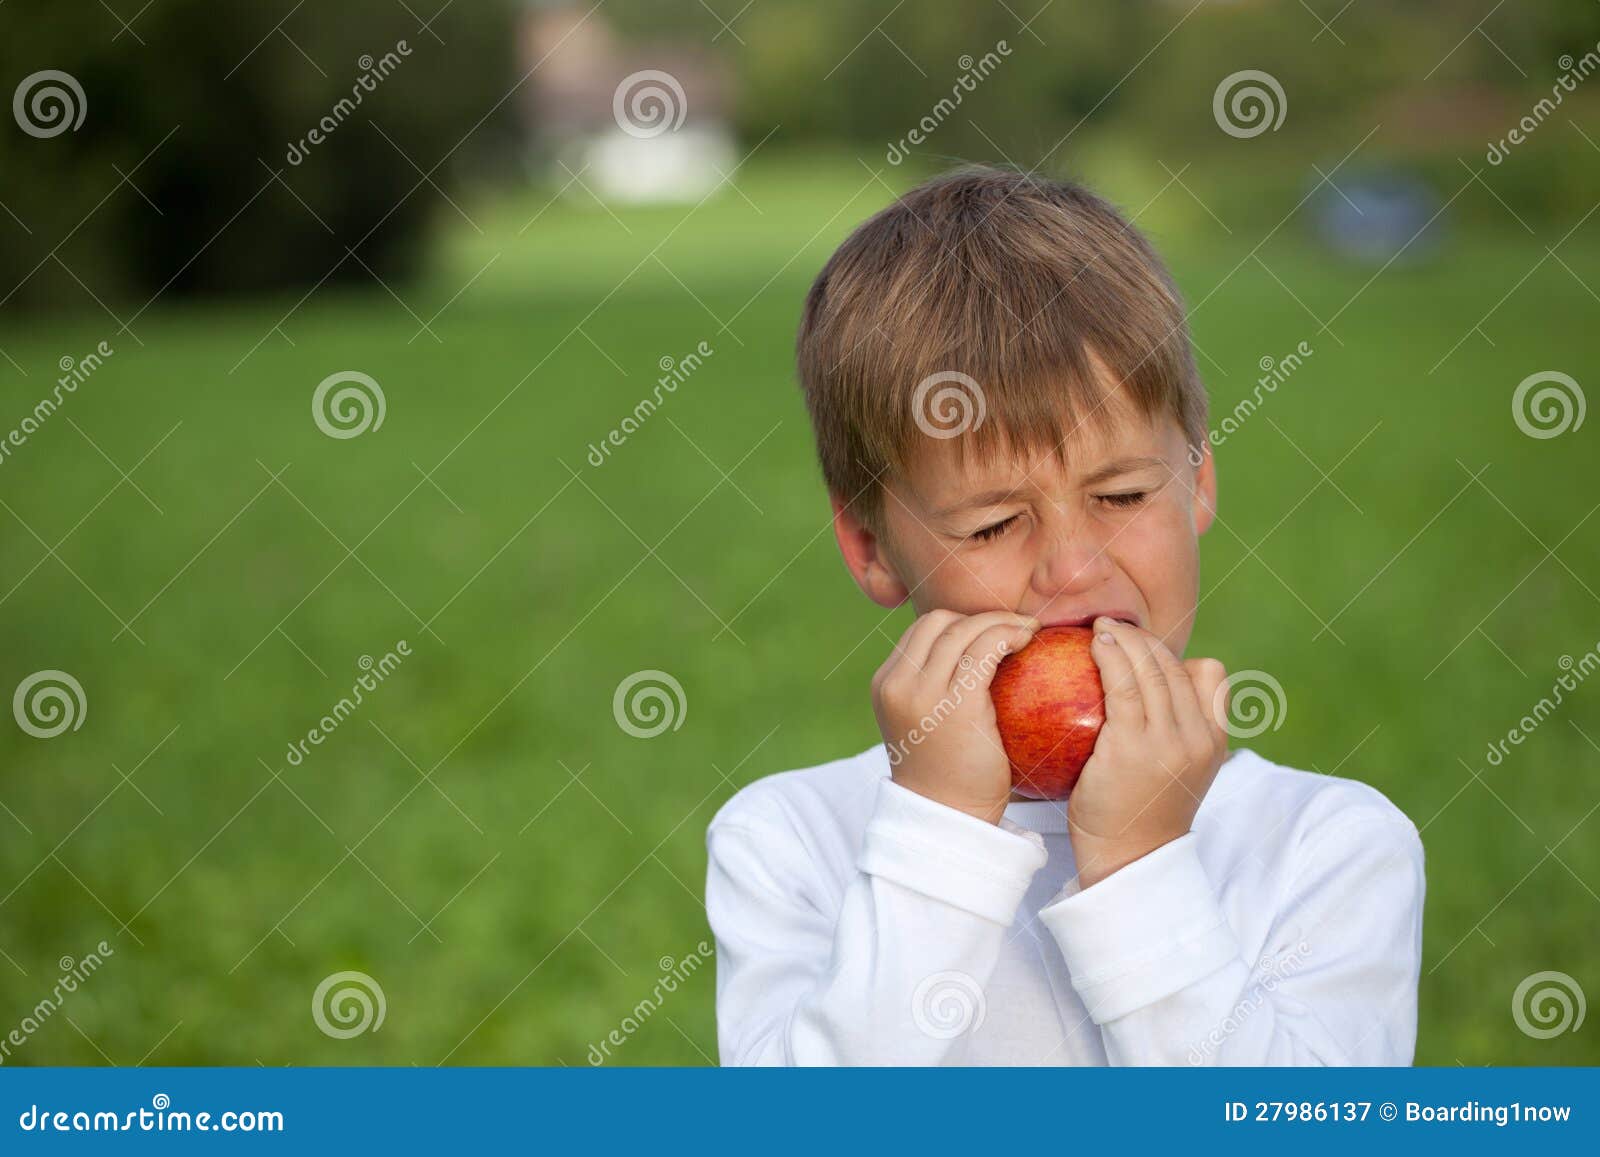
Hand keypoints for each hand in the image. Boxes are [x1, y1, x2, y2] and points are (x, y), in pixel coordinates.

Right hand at [872, 609, 1040, 824]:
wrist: (948, 820)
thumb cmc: (947, 776)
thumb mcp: (925, 724)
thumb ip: (935, 689)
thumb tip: (975, 655)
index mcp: (886, 684)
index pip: (921, 631)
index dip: (959, 622)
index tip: (991, 631)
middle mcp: (897, 684)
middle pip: (939, 621)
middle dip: (980, 615)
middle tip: (1015, 626)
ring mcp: (923, 695)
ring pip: (963, 629)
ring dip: (1000, 621)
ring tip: (1027, 630)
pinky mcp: (957, 707)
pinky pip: (985, 650)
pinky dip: (1008, 635)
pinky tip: (1027, 641)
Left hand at [1066, 617, 1229, 888]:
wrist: (1129, 861)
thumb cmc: (1138, 814)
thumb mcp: (1175, 772)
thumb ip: (1174, 733)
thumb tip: (1150, 691)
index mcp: (1214, 741)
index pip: (1210, 675)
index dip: (1176, 652)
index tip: (1143, 644)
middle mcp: (1198, 737)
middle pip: (1177, 666)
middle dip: (1145, 637)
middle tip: (1113, 624)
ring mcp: (1169, 742)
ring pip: (1152, 670)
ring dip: (1126, 639)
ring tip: (1100, 626)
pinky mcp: (1133, 746)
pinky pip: (1123, 687)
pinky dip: (1110, 657)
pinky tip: (1093, 645)